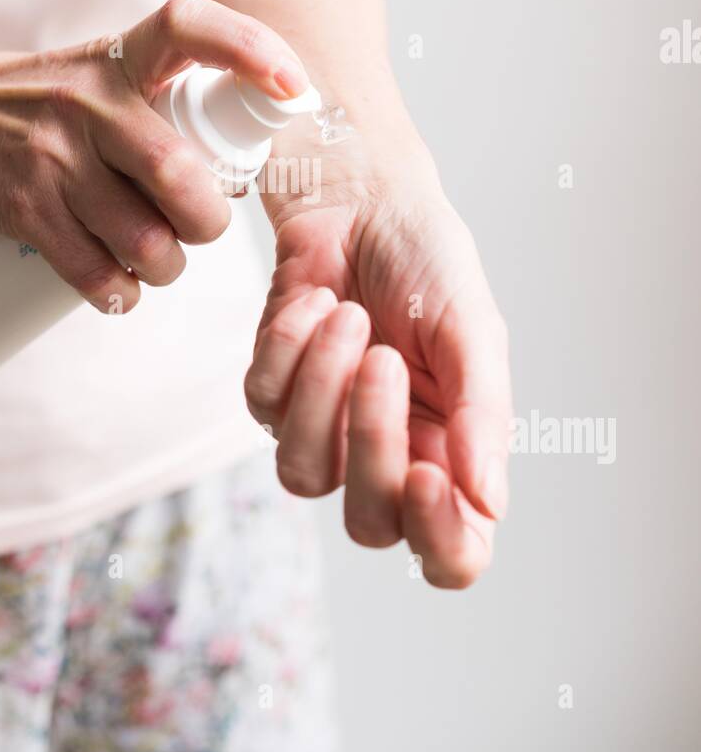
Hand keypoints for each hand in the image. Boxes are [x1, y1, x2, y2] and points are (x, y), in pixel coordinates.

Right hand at [0, 0, 308, 309]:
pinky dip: (121, 296)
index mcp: (118, 56)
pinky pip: (94, 273)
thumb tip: (242, 170)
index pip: (190, 25)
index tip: (296, 89)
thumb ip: (162, 101)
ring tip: (160, 264)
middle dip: (208, 222)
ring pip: (144, 239)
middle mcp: (88, 101)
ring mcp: (51, 156)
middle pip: (179, 174)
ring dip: (168, 269)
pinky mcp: (22, 208)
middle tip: (202, 228)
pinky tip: (122, 292)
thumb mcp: (97, 72)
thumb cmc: (40, 100)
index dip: (252, 50)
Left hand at [244, 134, 511, 588]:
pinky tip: (317, 300)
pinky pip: (262, 405)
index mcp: (452, 453)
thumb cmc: (428, 262)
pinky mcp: (272, 392)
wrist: (361, 199)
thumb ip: (483, 415)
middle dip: (369, 441)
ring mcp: (324, 429)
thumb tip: (491, 503)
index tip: (428, 475)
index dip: (440, 541)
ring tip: (348, 315)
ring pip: (301, 473)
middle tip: (383, 357)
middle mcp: (389, 455)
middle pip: (370, 522)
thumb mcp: (474, 329)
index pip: (452, 552)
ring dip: (320, 387)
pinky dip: (288, 346)